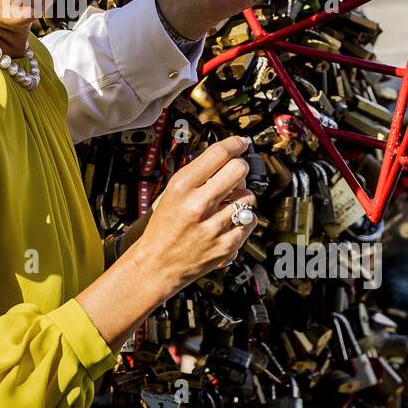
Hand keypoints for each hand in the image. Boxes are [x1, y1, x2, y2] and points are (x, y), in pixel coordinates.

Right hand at [127, 135, 256, 295]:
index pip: (218, 154)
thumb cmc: (164, 226)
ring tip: (227, 204)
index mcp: (181, 187)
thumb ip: (198, 175)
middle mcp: (198, 205)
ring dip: (241, 198)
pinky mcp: (226, 245)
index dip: (235, 144)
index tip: (241, 143)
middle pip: (239, 170)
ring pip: (248, 197)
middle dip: (240, 169)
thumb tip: (229, 156)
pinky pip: (250, 221)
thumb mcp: (171, 193)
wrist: (156, 264)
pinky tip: (228, 222)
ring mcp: (213, 227)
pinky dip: (243, 220)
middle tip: (235, 174)